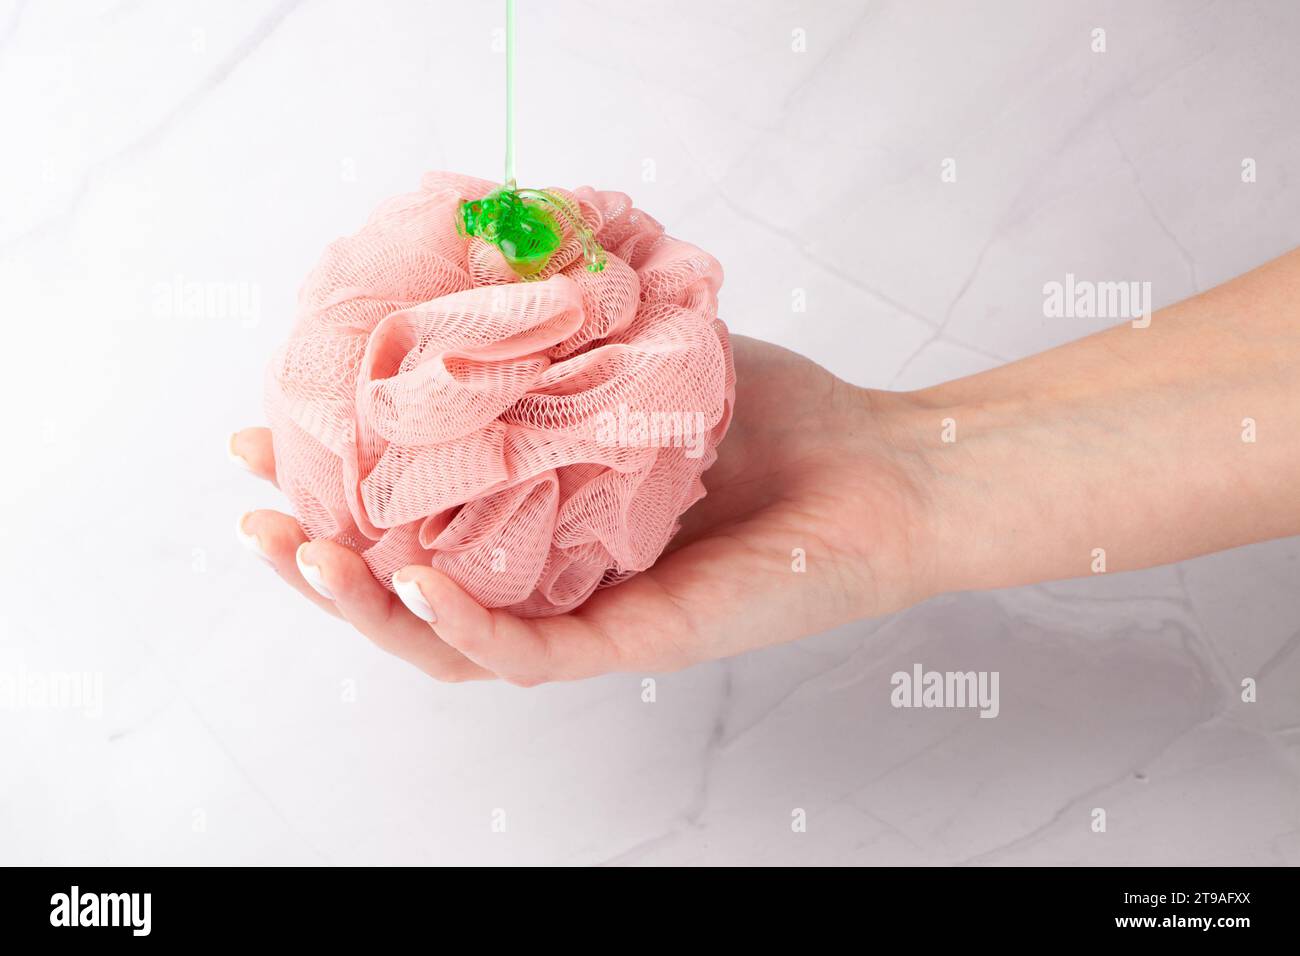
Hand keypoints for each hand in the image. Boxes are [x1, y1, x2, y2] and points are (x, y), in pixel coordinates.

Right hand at [232, 335, 933, 684]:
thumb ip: (557, 338)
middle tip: (252, 512)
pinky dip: (460, 624)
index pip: (416, 518)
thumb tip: (469, 279)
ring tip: (296, 553)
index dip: (334, 488)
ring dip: (364, 605)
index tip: (261, 432)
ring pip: (451, 643)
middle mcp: (553, 577)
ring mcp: (591, 615)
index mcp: (539, 519)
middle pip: (412, 593)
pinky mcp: (640, 638)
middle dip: (320, 559)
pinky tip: (406, 579)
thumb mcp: (641, 352)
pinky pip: (531, 652)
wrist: (886, 467)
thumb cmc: (774, 417)